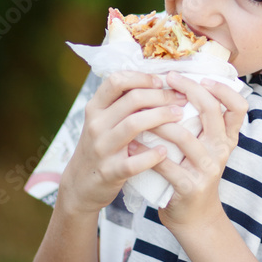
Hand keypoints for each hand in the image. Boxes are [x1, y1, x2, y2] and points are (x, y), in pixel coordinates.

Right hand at [60, 71, 187, 214]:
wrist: (81, 185)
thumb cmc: (101, 146)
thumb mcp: (103, 121)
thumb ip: (121, 103)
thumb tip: (157, 80)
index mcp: (95, 108)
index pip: (116, 81)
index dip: (142, 77)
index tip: (161, 81)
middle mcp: (96, 125)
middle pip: (132, 99)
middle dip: (161, 96)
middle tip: (180, 99)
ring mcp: (102, 148)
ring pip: (133, 125)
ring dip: (161, 117)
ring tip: (179, 116)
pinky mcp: (110, 171)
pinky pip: (134, 161)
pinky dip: (152, 156)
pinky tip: (165, 151)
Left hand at [149, 71, 247, 234]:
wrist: (195, 218)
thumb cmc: (194, 174)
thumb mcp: (207, 148)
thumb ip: (202, 123)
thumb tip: (184, 86)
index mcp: (227, 139)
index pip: (238, 107)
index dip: (223, 89)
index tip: (201, 77)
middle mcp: (221, 151)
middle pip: (211, 111)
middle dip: (189, 90)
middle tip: (168, 79)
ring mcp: (207, 170)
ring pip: (184, 136)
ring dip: (160, 120)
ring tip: (142, 109)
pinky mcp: (189, 187)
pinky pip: (165, 164)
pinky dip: (146, 151)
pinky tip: (133, 142)